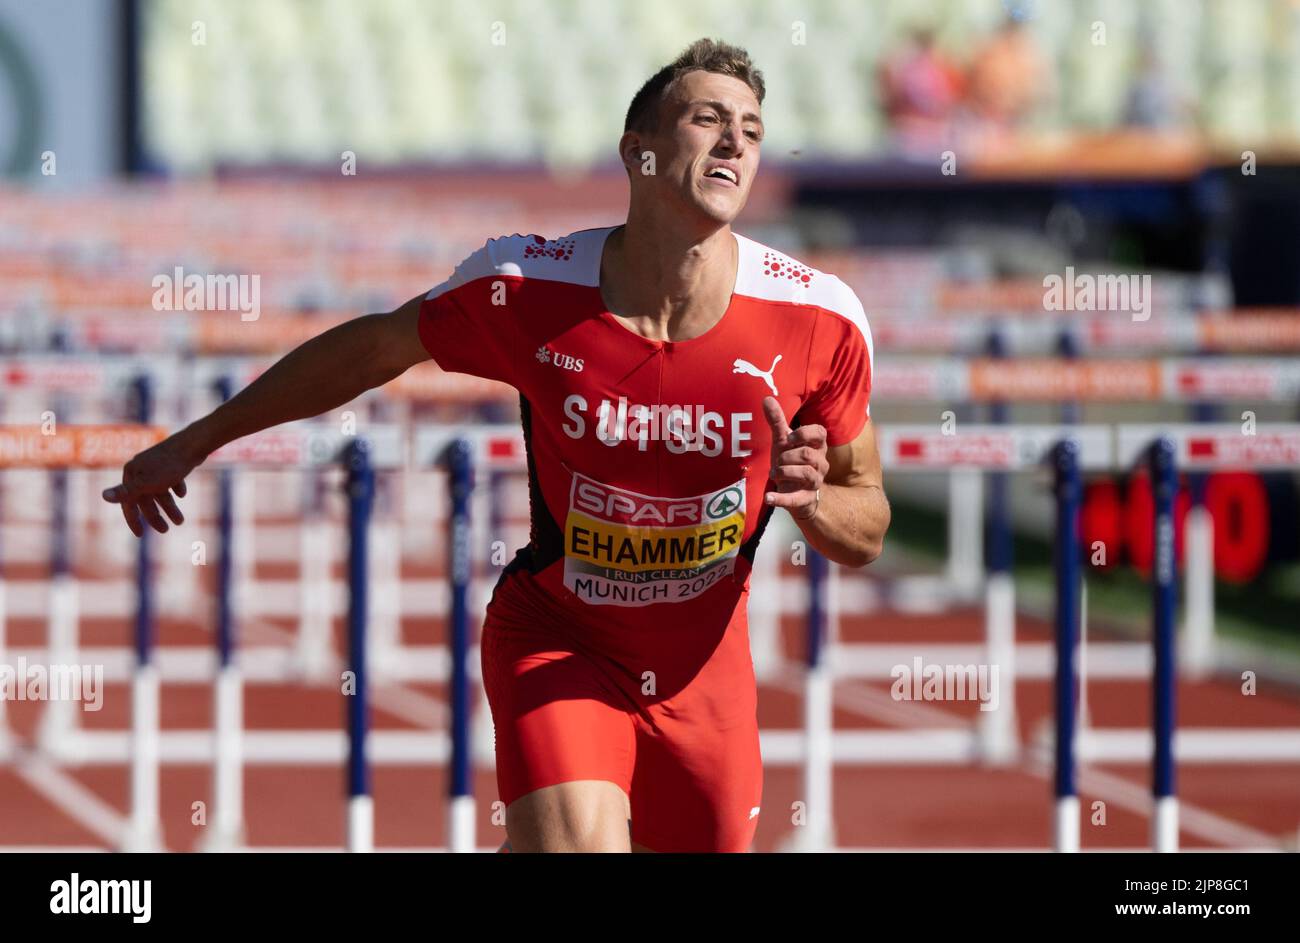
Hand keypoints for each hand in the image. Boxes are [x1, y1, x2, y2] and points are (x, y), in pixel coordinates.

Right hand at [101, 432, 200, 535]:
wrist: (192, 445)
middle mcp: (141, 469)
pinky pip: (172, 480)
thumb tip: (103, 496)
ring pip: (161, 492)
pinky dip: (176, 489)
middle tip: (165, 530)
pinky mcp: (172, 462)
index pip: (128, 502)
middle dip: (155, 516)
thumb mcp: (147, 483)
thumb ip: (126, 492)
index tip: (140, 535)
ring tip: (181, 522)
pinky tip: (182, 493)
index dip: (133, 519)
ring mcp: (157, 465)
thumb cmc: (168, 466)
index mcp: (132, 474)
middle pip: (146, 498)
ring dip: (170, 507)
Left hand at [761, 396, 827, 520]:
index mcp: (817, 446)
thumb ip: (777, 421)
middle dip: (788, 456)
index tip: (789, 438)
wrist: (793, 491)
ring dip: (784, 472)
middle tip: (778, 460)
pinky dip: (780, 499)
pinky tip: (768, 497)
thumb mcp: (783, 441)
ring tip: (774, 473)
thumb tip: (766, 398)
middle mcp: (820, 463)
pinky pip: (795, 499)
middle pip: (808, 454)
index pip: (820, 433)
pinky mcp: (806, 499)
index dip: (804, 433)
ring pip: (806, 474)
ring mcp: (815, 482)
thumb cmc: (791, 461)